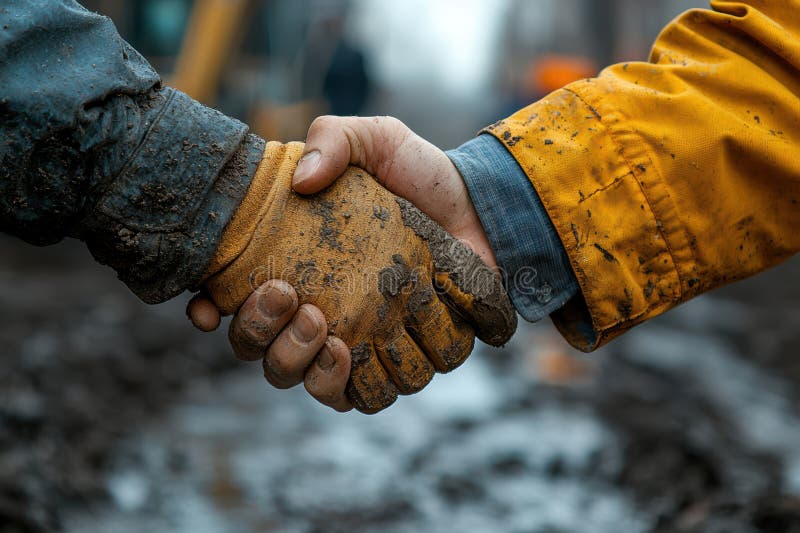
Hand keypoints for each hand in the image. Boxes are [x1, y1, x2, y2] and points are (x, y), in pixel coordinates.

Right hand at [191, 140, 514, 413]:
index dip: (209, 311)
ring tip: (329, 336)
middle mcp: (318, 312)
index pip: (233, 301)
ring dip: (303, 367)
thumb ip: (335, 141)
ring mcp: (356, 340)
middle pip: (264, 353)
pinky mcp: (397, 358)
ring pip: (306, 382)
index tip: (207, 307)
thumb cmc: (420, 175)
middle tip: (288, 298)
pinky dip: (352, 385)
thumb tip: (300, 180)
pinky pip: (364, 396)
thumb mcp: (376, 140)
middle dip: (260, 336)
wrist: (479, 207)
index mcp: (297, 266)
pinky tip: (356, 353)